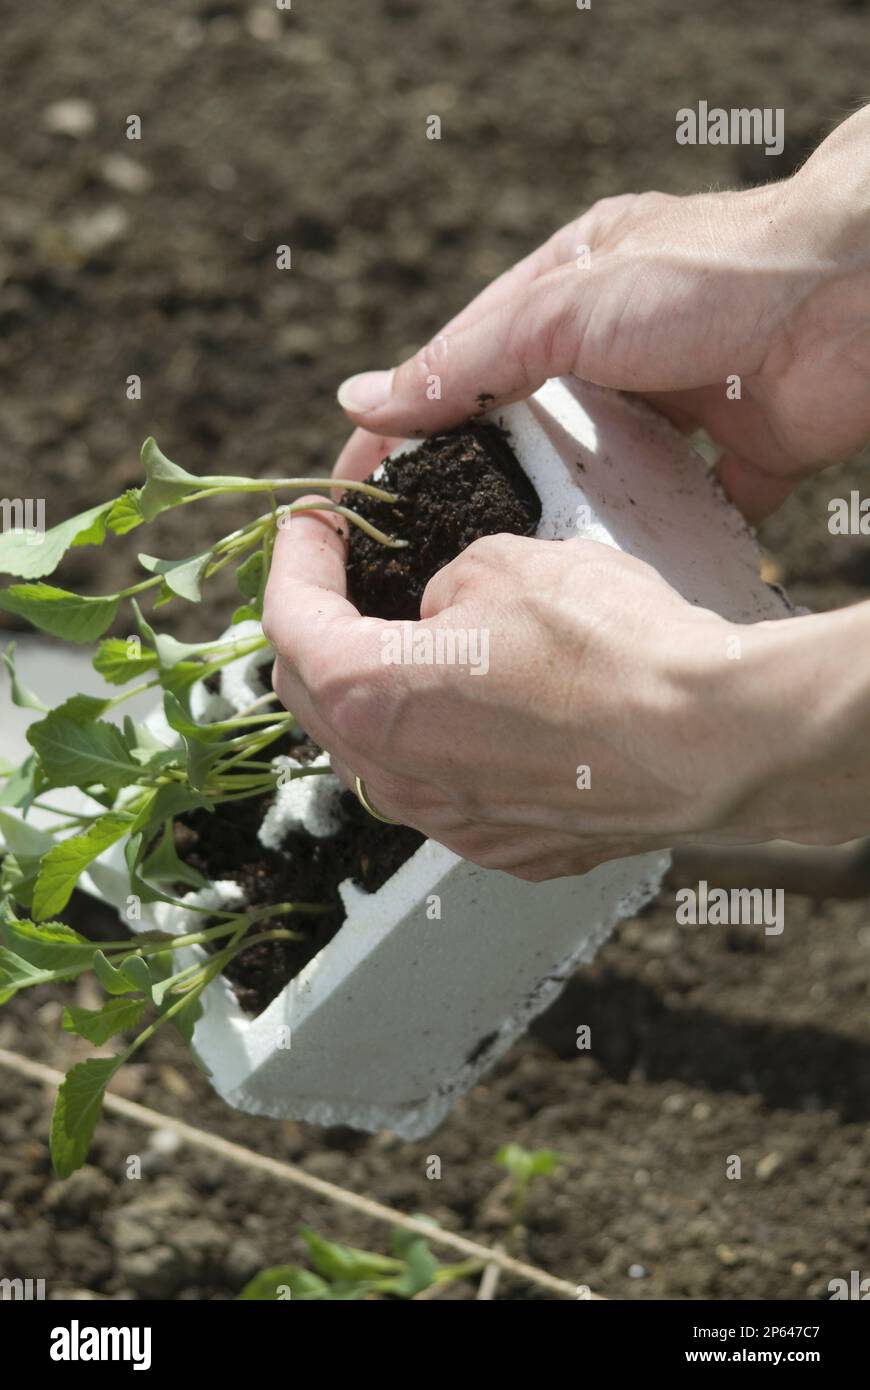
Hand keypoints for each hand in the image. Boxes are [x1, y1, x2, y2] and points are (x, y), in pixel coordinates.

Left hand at [264, 509, 768, 879]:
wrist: (710, 736)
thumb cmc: (614, 650)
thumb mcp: (505, 565)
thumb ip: (444, 583)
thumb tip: (444, 609)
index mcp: (371, 697)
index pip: (290, 620)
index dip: (295, 556)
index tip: (313, 522)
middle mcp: (396, 778)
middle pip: (312, 693)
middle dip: (315, 625)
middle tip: (340, 576)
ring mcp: (452, 824)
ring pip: (373, 752)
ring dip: (370, 691)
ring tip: (398, 638)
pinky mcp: (506, 846)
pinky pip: (441, 790)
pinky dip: (434, 744)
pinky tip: (469, 707)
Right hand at [333, 108, 869, 523]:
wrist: (857, 295)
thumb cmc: (712, 274)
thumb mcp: (565, 309)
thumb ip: (469, 360)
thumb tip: (366, 400)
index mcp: (569, 293)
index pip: (463, 365)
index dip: (405, 427)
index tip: (359, 487)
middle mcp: (620, 349)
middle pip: (528, 427)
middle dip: (480, 481)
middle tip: (428, 548)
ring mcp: (679, 405)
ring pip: (601, 477)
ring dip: (566, 518)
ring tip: (512, 574)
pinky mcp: (738, 455)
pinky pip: (683, 512)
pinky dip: (656, 543)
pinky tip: (614, 581)